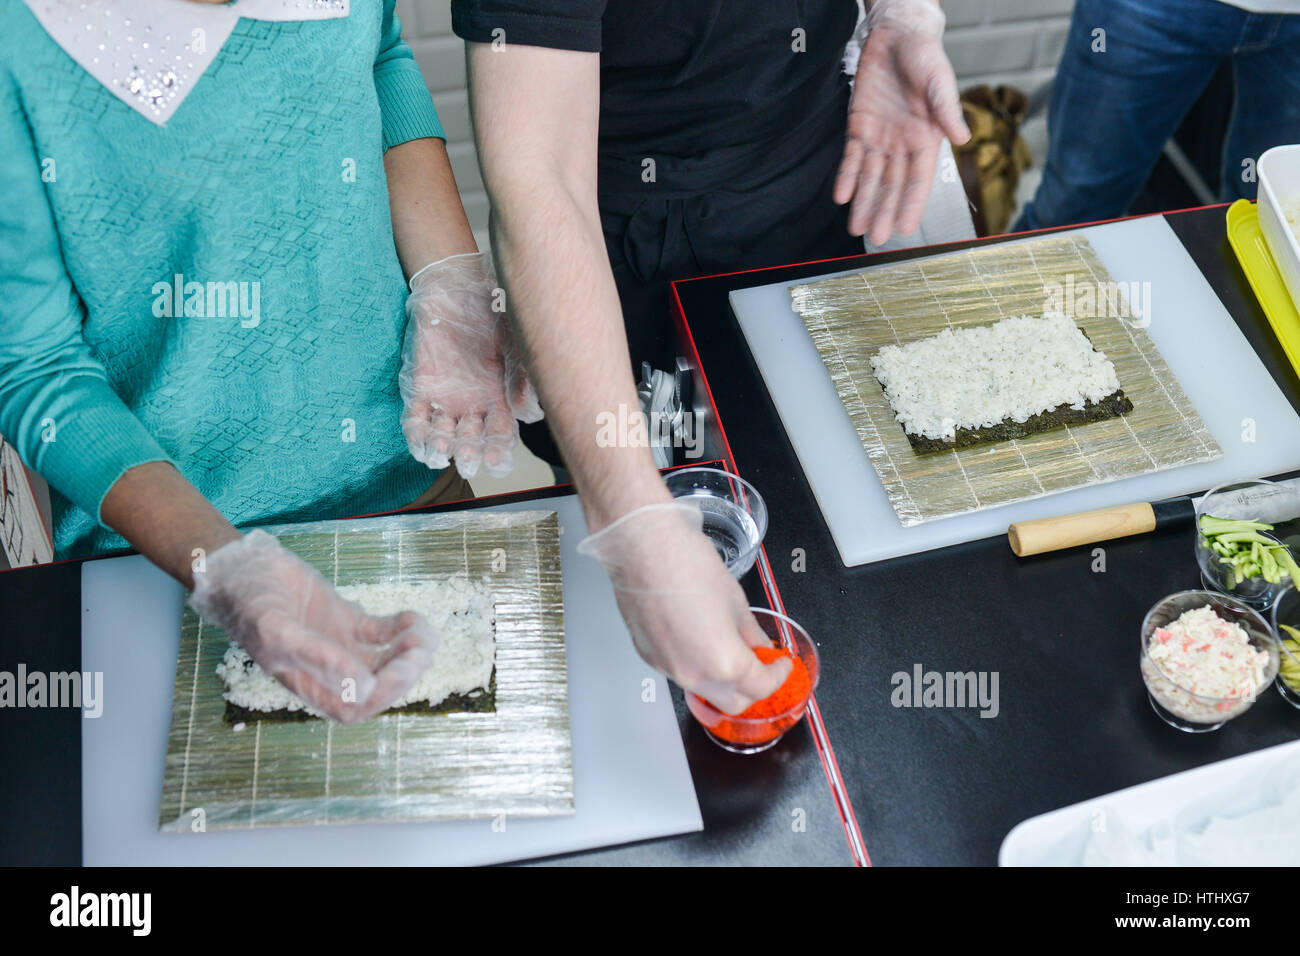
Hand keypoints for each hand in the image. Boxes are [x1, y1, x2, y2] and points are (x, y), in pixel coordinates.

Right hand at [188, 530, 437, 722]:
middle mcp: (327, 670)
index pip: (351, 709)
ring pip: (383, 661)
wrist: (242, 566)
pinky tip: (412, 618)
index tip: (398, 671)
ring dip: (408, 652)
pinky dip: (401, 628)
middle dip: (402, 673)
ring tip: (422, 633)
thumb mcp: (279, 631)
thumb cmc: (250, 602)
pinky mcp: (346, 620)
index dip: (380, 698)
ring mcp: (339, 644)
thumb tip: (364, 688)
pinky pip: (381, 633)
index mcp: (306, 683)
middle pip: (375, 688)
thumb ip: (319, 659)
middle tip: (419, 649)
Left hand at [400, 252, 542, 479]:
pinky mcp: (421, 387)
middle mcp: (474, 404)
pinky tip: (420, 444)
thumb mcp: (515, 341)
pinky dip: (416, 433)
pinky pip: (416, 417)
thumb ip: (521, 376)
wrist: (456, 284)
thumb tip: (528, 415)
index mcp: (501, 398)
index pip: (501, 435)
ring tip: (441, 452)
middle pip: (472, 440)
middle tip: (467, 462)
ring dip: (442, 448)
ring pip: (444, 434)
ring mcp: (446, 398)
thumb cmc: (492, 310)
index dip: (499, 451)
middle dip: (470, 454)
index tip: (497, 463)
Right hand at [578, 503, 792, 713]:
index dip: (777, 676)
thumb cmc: (686, 563)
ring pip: (704, 691)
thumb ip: (750, 632)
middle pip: (732, 703)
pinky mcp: (648, 656)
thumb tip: (758, 644)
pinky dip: (696, 666)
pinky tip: (699, 640)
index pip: (760, 687)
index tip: (780, 664)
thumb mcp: (734, 598)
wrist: (643, 547)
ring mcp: (667, 668)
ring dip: (722, 680)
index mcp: (723, 661)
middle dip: (751, 689)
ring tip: (729, 649)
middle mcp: (693, 674)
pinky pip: (679, 673)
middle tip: (760, 666)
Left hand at [834, 0, 970, 243]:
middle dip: (884, 211)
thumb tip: (964, 138)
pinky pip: (852, 158)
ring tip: (856, 227)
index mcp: (927, 139)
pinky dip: (847, 177)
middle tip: (876, 238)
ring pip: (871, 178)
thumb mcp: (939, 81)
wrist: (897, 34)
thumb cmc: (925, 56)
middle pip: (892, 185)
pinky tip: (841, 197)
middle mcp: (903, 144)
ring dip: (864, 202)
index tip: (907, 229)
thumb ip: (947, 111)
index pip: (919, 179)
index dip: (912, 204)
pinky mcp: (860, 128)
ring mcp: (880, 138)